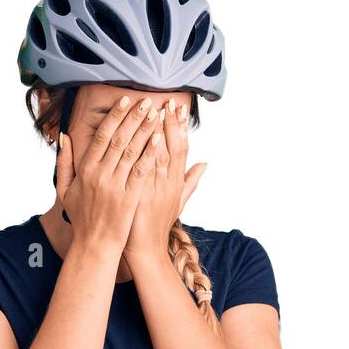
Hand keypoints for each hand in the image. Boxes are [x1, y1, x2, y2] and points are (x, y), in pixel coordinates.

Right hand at [56, 95, 165, 251]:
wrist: (94, 245)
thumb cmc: (82, 217)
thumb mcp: (65, 189)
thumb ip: (65, 162)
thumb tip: (64, 136)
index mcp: (85, 169)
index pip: (102, 135)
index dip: (116, 115)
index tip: (126, 100)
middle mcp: (99, 174)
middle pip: (119, 138)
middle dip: (135, 116)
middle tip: (148, 100)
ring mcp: (115, 185)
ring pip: (132, 150)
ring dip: (146, 129)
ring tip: (157, 112)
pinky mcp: (129, 197)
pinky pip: (142, 170)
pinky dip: (151, 152)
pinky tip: (160, 138)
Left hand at [124, 98, 207, 262]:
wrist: (146, 248)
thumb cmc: (157, 224)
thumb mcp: (177, 202)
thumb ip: (190, 181)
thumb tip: (205, 164)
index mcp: (176, 181)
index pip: (180, 148)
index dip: (180, 127)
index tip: (178, 107)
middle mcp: (169, 182)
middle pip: (173, 146)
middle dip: (171, 123)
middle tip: (169, 100)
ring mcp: (157, 188)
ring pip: (162, 154)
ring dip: (159, 131)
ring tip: (156, 109)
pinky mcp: (144, 195)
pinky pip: (148, 170)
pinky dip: (150, 153)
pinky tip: (150, 136)